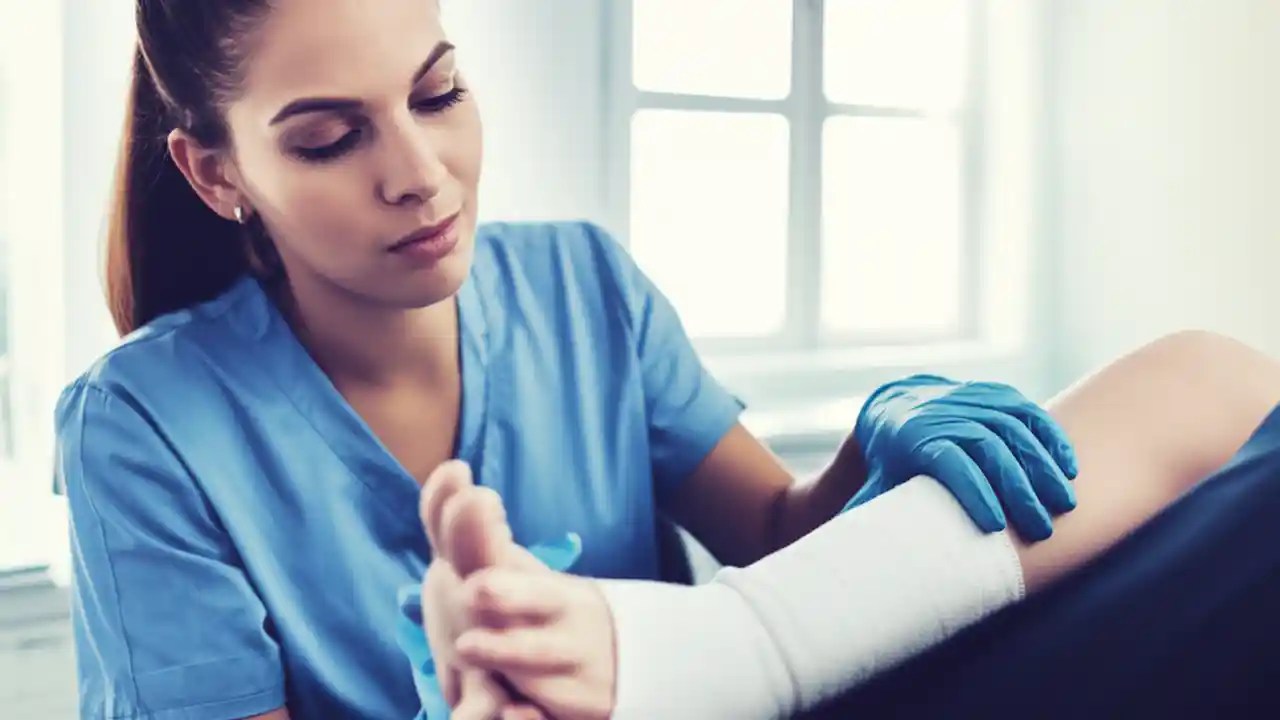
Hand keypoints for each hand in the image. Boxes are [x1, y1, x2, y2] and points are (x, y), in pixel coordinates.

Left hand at [417, 461, 616, 718]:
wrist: (625, 657)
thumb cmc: (544, 614)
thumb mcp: (513, 573)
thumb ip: (472, 534)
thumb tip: (449, 470)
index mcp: (537, 579)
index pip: (502, 553)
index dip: (481, 531)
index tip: (475, 497)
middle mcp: (560, 615)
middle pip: (536, 599)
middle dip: (508, 591)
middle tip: (472, 585)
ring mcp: (572, 658)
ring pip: (540, 658)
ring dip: (507, 651)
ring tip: (467, 646)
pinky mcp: (581, 703)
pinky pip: (553, 712)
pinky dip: (532, 717)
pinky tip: (513, 713)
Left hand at [846, 374, 1078, 540]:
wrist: (893, 408)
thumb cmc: (887, 464)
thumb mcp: (873, 488)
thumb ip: (870, 522)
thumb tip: (854, 570)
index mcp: (912, 439)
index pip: (948, 462)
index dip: (973, 491)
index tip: (995, 526)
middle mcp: (944, 413)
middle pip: (989, 447)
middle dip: (1018, 488)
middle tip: (1041, 528)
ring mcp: (972, 399)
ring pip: (1014, 428)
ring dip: (1043, 466)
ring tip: (1064, 504)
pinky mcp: (994, 394)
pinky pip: (1028, 411)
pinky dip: (1051, 437)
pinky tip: (1069, 468)